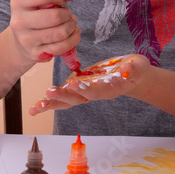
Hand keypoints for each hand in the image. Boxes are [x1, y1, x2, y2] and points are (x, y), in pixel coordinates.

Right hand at [9, 0, 80, 67]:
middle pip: (55, 16)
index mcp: (18, 2)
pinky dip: (74, 39)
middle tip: (67, 14)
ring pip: (60, 33)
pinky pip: (62, 47)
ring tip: (70, 23)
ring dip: (72, 26)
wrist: (21, 41)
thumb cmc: (36, 12)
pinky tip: (72, 33)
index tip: (61, 0)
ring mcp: (26, 39)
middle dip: (67, 14)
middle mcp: (18, 21)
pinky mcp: (36, 54)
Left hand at [29, 54, 145, 115]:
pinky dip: (49, 101)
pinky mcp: (78, 88)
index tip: (74, 83)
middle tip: (49, 92)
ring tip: (35, 107)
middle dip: (63, 96)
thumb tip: (127, 69)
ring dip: (51, 103)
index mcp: (109, 89)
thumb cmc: (135, 69)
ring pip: (66, 101)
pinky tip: (35, 107)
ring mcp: (85, 92)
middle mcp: (94, 94)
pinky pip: (62, 97)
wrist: (130, 74)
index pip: (96, 91)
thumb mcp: (139, 66)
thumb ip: (133, 69)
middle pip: (77, 98)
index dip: (86, 88)